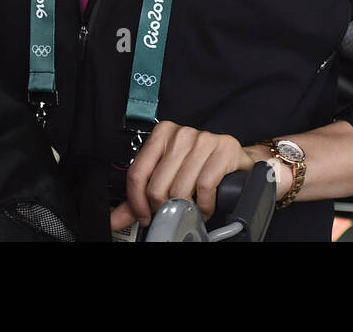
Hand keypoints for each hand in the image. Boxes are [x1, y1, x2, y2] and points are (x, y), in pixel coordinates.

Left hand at [108, 121, 253, 231]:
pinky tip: (205, 206)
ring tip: (191, 210)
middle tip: (172, 214)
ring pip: (179, 189)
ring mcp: (203, 140)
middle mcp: (181, 134)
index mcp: (162, 135)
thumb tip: (115, 219)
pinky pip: (204, 187)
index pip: (137, 173)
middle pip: (157, 186)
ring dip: (186, 210)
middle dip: (164, 209)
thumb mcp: (168, 176)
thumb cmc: (200, 167)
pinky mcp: (223, 150)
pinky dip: (204, 205)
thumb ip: (140, 197)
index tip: (145, 216)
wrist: (237, 161)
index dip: (137, 203)